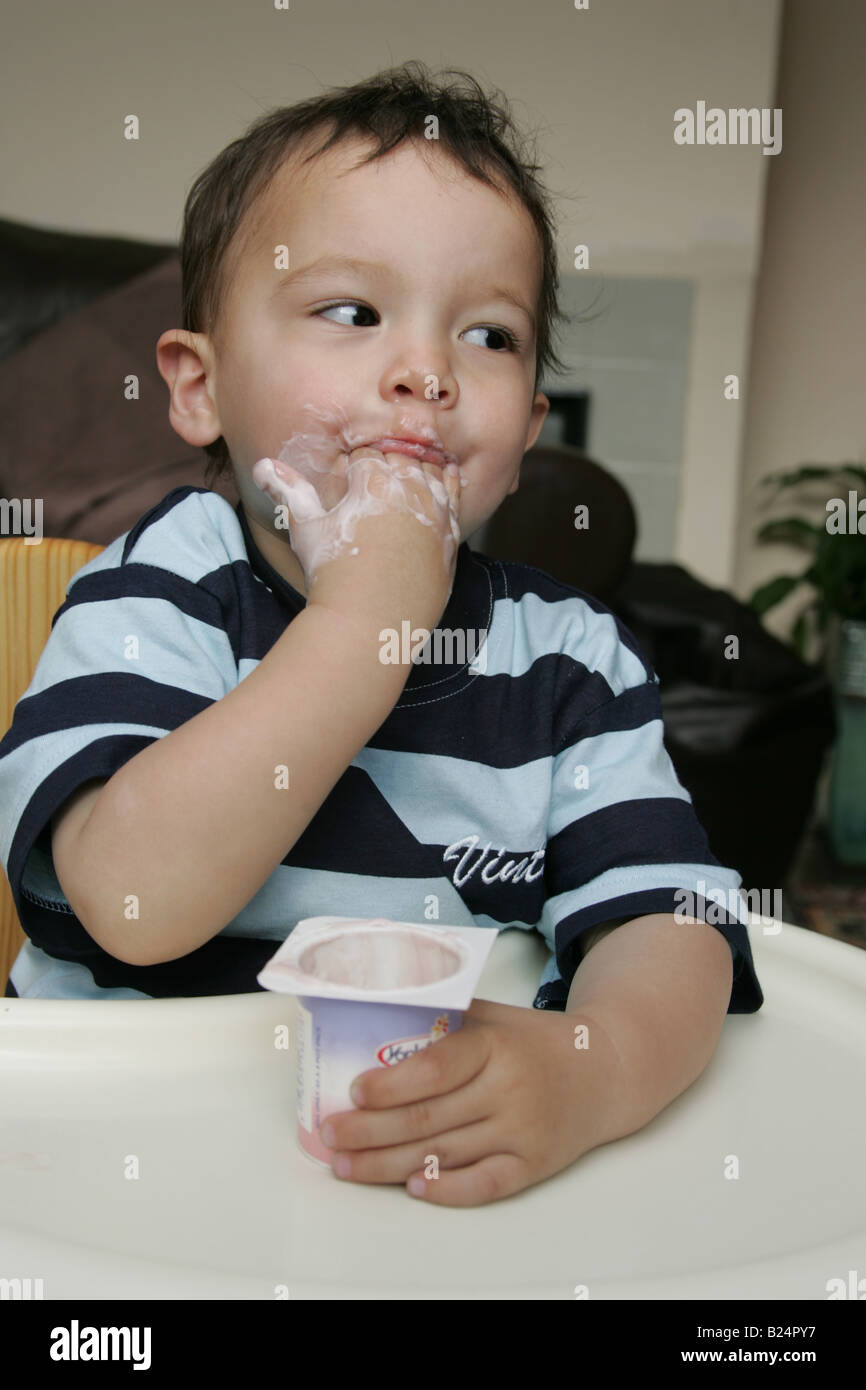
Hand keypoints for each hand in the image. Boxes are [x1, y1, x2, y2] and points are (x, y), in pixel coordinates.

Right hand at [251, 446, 461, 637]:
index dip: (356, 465)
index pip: (367, 455)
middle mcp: (410, 491)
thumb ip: (289, 491)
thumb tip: (262, 465)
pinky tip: (444, 480)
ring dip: (418, 470)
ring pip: (431, 473)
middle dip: (387, 463)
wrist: (370, 624)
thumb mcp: (307, 530)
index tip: (351, 475)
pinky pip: (455, 498)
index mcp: (374, 482)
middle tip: (375, 477)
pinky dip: (449, 484)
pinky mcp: (451, 537)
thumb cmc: (333, 576)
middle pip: (401, 459)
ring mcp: (435, 514)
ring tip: (405, 476)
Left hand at [317, 998, 618, 1207]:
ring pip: (445, 1154)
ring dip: (389, 1164)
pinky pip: (485, 1184)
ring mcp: (523, 1131)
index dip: (391, 1084)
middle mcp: (510, 1090)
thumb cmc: (534, 1042)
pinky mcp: (533, 1165)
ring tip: (347, 1165)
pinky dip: (448, 1190)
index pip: (436, 1068)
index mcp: (496, 1046)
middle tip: (330, 1134)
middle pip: (429, 1117)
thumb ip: (443, 1015)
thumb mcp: (494, 1016)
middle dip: (370, 1130)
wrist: (606, 1072)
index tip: (353, 1091)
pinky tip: (413, 1187)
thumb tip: (375, 1011)